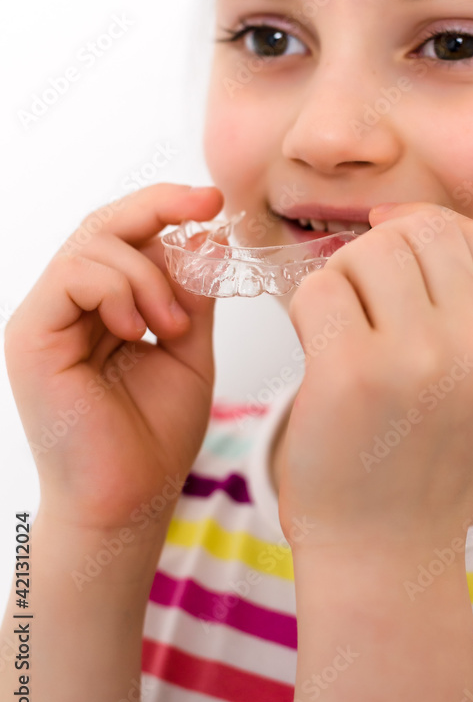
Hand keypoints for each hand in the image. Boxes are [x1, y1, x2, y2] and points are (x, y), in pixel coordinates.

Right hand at [4, 183, 223, 535]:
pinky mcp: (30, 336)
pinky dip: (118, 291)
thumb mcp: (189, 348)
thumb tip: (209, 234)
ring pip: (92, 245)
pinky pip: (74, 276)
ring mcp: (45, 318)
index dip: (166, 206)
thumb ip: (193, 293)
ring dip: (147, 274)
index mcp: (103, 305)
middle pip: (103, 225)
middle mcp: (68, 305)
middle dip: (159, 208)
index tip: (213, 201)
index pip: (125, 234)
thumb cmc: (155, 434)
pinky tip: (140, 330)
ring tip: (170, 327)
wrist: (130, 500)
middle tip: (206, 208)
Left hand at [278, 202, 472, 552]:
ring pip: (369, 251)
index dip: (424, 231)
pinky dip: (306, 309)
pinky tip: (313, 350)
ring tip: (337, 328)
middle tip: (356, 302)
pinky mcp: (352, 374)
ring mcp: (418, 359)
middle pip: (419, 231)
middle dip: (377, 252)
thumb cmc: (418, 463)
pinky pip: (319, 288)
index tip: (391, 258)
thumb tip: (396, 219)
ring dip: (340, 278)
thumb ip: (462, 308)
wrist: (385, 553)